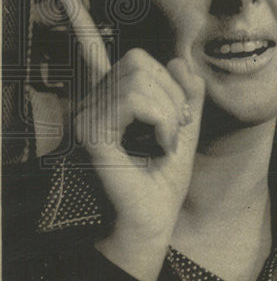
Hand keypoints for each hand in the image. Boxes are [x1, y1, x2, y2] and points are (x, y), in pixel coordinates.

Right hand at [75, 49, 204, 280]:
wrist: (152, 220)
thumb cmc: (163, 179)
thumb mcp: (183, 127)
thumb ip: (186, 94)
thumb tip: (180, 60)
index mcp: (109, 101)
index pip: (136, 60)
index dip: (168, 80)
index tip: (180, 117)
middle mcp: (91, 105)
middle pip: (138, 61)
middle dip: (172, 93)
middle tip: (177, 129)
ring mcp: (86, 118)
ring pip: (137, 79)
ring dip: (168, 110)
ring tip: (169, 140)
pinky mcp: (91, 134)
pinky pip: (133, 101)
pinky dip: (161, 119)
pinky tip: (163, 145)